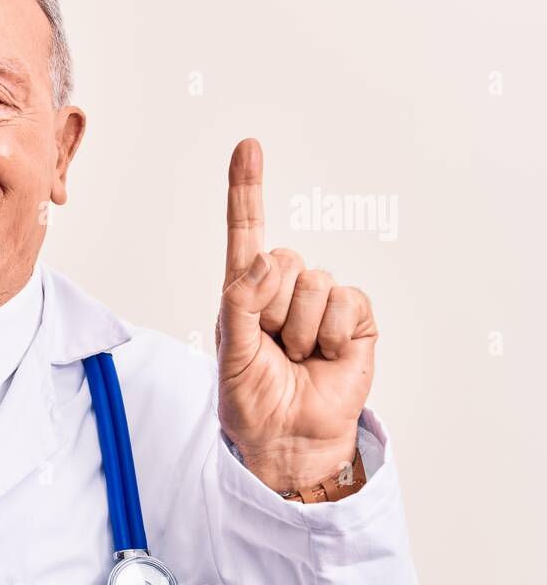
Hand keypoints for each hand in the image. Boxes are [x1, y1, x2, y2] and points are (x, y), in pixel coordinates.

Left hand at [216, 139, 377, 493]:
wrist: (288, 438)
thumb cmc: (252, 398)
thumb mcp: (231, 350)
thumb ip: (240, 300)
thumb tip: (270, 262)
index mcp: (245, 290)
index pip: (246, 232)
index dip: (248, 189)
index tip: (249, 146)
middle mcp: (283, 288)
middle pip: (282, 259)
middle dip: (271, 308)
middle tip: (273, 347)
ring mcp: (320, 301)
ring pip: (312, 282)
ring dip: (299, 329)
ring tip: (295, 357)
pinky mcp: (354, 318)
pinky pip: (344, 302)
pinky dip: (330, 334)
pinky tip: (324, 357)